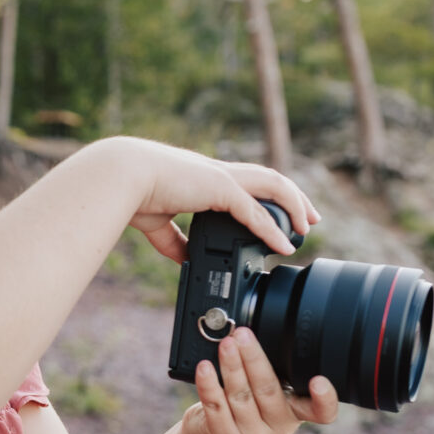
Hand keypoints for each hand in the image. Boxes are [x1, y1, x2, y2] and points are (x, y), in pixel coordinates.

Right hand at [119, 140, 320, 262]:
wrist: (122, 177)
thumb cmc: (131, 194)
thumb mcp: (156, 220)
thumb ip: (173, 240)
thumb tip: (184, 259)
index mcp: (206, 179)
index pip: (248, 183)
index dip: (268, 198)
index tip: (281, 215)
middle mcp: (219, 173)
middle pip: (270, 180)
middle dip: (295, 197)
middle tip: (311, 218)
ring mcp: (222, 179)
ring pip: (274, 186)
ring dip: (295, 206)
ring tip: (308, 226)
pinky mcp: (220, 189)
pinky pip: (256, 213)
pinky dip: (273, 230)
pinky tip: (285, 245)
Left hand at [181, 328, 338, 433]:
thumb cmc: (239, 410)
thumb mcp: (263, 396)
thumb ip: (269, 374)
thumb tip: (253, 335)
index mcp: (295, 414)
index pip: (321, 412)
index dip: (325, 398)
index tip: (319, 381)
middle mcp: (279, 429)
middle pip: (268, 390)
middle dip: (254, 359)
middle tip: (244, 335)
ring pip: (241, 395)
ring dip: (232, 366)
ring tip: (226, 344)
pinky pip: (216, 405)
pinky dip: (209, 383)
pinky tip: (205, 367)